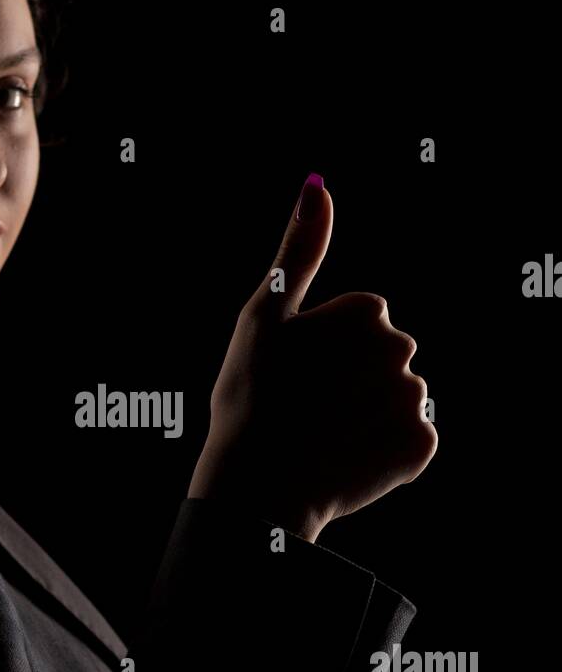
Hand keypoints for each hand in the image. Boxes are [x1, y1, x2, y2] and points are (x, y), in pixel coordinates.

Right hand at [187, 174, 437, 541]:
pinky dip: (385, 453)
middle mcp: (401, 348)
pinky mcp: (422, 445)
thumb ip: (299, 249)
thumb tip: (317, 184)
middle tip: (308, 410)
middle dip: (355, 380)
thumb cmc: (250, 398)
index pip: (362, 323)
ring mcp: (413, 399)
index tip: (296, 376)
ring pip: (397, 401)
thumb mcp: (263, 315)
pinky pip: (410, 443)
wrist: (259, 487)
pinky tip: (347, 460)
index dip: (326, 351)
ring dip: (369, 416)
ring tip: (325, 438)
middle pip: (384, 360)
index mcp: (366, 312)